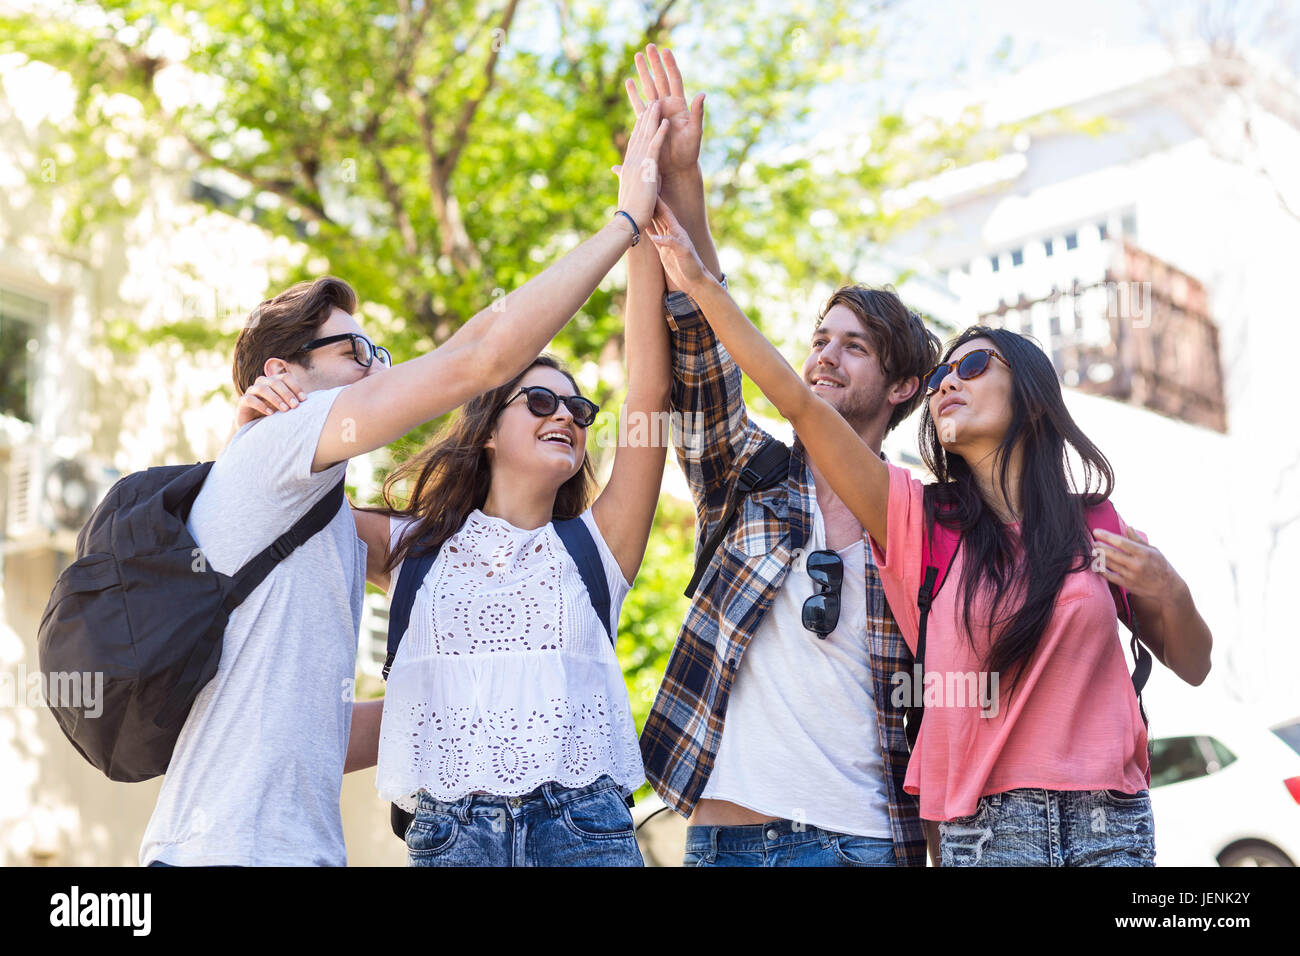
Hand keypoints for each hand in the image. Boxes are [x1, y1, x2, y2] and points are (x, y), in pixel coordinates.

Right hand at [236, 370, 305, 426]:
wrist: (254, 426)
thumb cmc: (274, 414)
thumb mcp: (287, 406)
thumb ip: (296, 401)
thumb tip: (315, 400)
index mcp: (274, 381)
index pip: (286, 377)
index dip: (295, 386)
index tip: (304, 400)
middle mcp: (262, 383)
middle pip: (275, 381)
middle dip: (287, 393)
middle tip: (295, 406)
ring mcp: (251, 391)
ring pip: (262, 388)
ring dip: (275, 399)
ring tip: (285, 410)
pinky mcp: (242, 401)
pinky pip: (250, 399)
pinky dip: (261, 405)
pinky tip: (270, 413)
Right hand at [616, 99, 668, 229]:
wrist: (628, 219)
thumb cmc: (629, 209)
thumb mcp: (625, 188)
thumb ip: (622, 177)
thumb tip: (615, 171)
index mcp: (628, 166)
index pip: (633, 143)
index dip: (638, 128)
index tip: (642, 116)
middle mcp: (631, 161)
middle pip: (639, 134)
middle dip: (645, 117)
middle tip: (651, 102)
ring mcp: (638, 163)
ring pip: (646, 136)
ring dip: (653, 119)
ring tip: (658, 104)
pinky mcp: (647, 167)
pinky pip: (655, 146)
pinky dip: (660, 133)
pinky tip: (666, 122)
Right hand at [626, 44, 704, 179]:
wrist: (678, 168)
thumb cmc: (689, 152)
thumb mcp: (695, 132)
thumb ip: (697, 113)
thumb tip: (702, 94)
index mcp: (680, 105)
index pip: (675, 80)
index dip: (670, 65)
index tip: (665, 50)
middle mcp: (668, 105)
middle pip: (660, 79)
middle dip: (654, 63)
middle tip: (648, 47)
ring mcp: (657, 113)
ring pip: (649, 88)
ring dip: (643, 73)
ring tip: (637, 56)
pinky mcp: (648, 123)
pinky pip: (639, 105)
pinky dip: (634, 94)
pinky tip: (629, 82)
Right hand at [647, 197, 708, 290]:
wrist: (695, 281)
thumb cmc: (693, 267)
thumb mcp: (684, 253)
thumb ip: (671, 243)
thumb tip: (656, 238)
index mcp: (677, 231)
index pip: (665, 212)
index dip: (658, 200)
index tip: (650, 188)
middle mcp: (672, 233)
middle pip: (659, 215)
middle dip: (651, 203)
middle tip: (640, 192)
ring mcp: (667, 241)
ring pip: (655, 224)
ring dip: (648, 214)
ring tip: (638, 204)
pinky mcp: (663, 251)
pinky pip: (653, 236)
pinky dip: (647, 229)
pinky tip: (641, 224)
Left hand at [1091, 525, 1180, 604]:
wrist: (1167, 588)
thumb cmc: (1160, 565)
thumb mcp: (1153, 550)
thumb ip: (1138, 540)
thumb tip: (1128, 527)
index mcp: (1143, 553)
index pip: (1121, 542)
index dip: (1106, 536)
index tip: (1096, 531)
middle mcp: (1136, 564)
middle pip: (1112, 553)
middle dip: (1100, 546)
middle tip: (1093, 541)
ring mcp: (1131, 575)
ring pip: (1109, 564)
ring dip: (1099, 557)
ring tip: (1094, 551)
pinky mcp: (1127, 585)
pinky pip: (1109, 576)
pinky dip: (1101, 569)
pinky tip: (1097, 564)